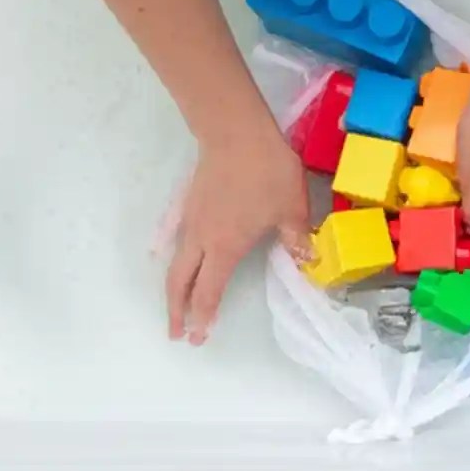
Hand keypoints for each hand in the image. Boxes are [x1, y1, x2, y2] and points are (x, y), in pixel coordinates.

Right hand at [167, 128, 310, 344]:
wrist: (236, 132)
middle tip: (177, 335)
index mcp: (225, 247)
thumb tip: (307, 262)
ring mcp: (190, 221)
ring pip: (175, 262)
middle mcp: (201, 240)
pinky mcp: (187, 203)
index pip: (209, 291)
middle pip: (181, 283)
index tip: (199, 337)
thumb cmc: (267, 172)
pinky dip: (169, 253)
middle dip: (177, 312)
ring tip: (173, 305)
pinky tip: (163, 254)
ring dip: (173, 288)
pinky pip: (173, 236)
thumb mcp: (291, 208)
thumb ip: (297, 238)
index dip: (203, 317)